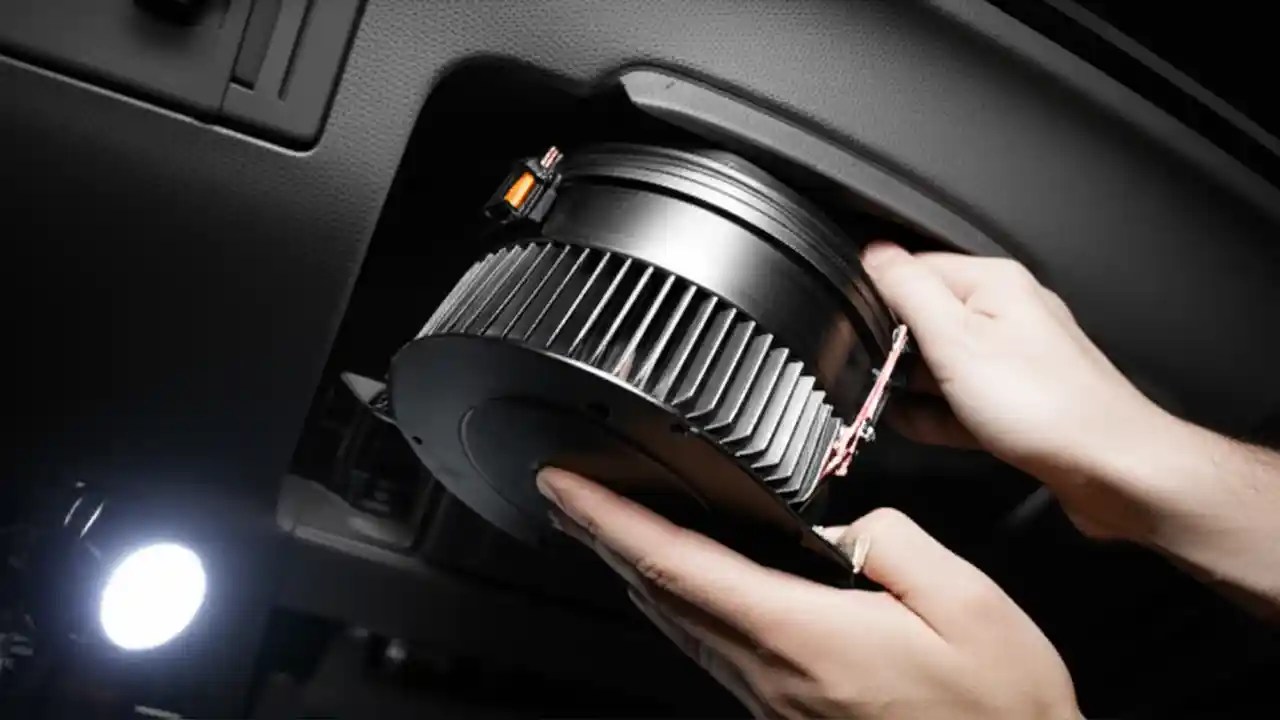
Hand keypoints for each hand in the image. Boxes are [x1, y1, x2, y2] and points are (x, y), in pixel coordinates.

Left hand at [537, 467, 1078, 719]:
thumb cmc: (998, 714)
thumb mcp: (967, 605)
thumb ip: (895, 542)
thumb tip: (846, 524)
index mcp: (803, 635)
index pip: (676, 564)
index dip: (608, 520)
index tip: (565, 486)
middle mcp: (773, 674)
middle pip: (661, 596)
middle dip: (604, 540)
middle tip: (567, 498)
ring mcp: (775, 702)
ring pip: (681, 628)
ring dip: (635, 573)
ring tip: (608, 534)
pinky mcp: (790, 716)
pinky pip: (714, 652)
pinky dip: (681, 608)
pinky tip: (685, 593)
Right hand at [861, 242, 1171, 539]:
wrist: (1112, 467)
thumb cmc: (1047, 405)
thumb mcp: (956, 339)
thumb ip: (909, 291)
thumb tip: (873, 254)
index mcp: (994, 283)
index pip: (914, 268)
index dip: (877, 297)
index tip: (852, 326)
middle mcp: (1007, 313)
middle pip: (926, 317)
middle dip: (892, 347)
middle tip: (871, 373)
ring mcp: (1013, 359)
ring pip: (943, 363)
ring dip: (911, 386)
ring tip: (887, 405)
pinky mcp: (1016, 402)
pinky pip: (962, 401)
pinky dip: (937, 413)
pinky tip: (916, 427)